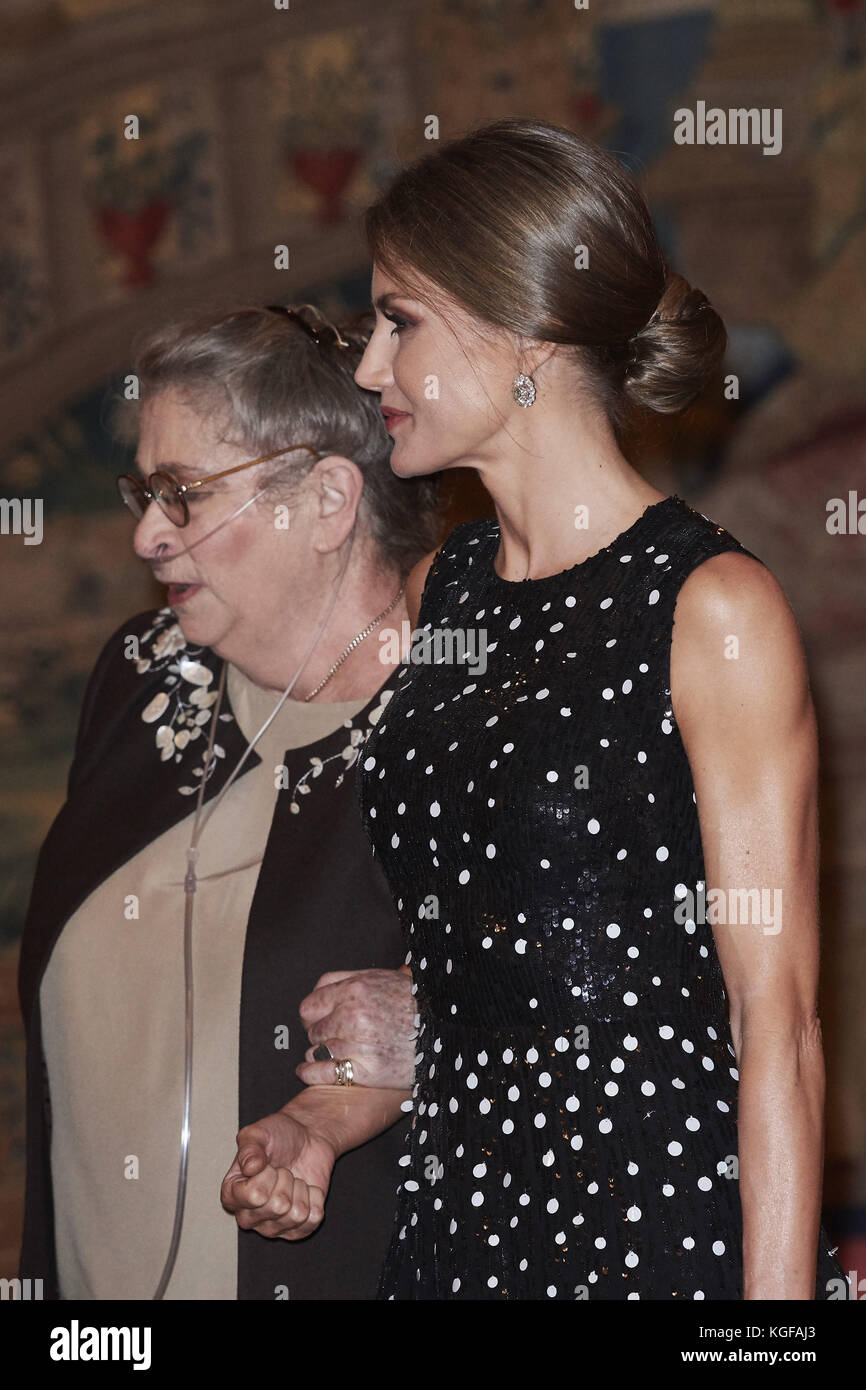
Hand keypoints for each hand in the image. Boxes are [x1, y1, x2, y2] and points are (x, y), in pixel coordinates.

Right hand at [220, 1109, 335, 1239]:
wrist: (305, 1138)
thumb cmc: (277, 1136)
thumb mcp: (258, 1132)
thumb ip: (249, 1146)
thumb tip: (249, 1167)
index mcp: (232, 1194)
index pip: (254, 1195)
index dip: (268, 1175)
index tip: (267, 1164)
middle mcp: (248, 1217)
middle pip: (278, 1207)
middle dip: (286, 1180)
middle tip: (282, 1170)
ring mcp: (272, 1227)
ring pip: (297, 1214)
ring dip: (300, 1189)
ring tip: (292, 1179)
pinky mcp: (296, 1231)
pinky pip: (313, 1219)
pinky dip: (315, 1197)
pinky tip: (305, 1189)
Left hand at [297, 965, 416, 1088]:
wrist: (445, 1031)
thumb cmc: (415, 1004)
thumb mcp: (384, 979)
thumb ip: (349, 980)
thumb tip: (322, 988)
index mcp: (356, 989)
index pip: (311, 1004)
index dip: (313, 1014)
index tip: (317, 1020)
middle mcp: (354, 1015)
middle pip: (313, 1028)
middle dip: (320, 1033)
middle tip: (332, 1037)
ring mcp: (359, 1044)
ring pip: (318, 1050)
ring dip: (321, 1053)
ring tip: (330, 1053)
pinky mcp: (366, 1071)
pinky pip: (325, 1073)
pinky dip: (312, 1073)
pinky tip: (309, 1071)